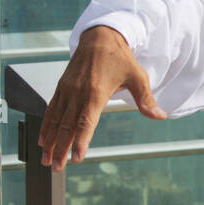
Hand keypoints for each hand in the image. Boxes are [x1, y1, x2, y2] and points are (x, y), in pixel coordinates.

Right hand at [38, 25, 165, 170]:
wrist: (100, 36)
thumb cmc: (119, 57)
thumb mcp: (137, 77)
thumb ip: (146, 100)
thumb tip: (160, 116)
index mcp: (96, 92)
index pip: (87, 122)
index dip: (80, 141)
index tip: (76, 158)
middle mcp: (78, 93)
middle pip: (67, 126)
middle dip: (61, 149)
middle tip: (57, 167)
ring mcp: (67, 90)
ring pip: (56, 120)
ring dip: (50, 141)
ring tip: (46, 160)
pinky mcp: (61, 87)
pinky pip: (51, 110)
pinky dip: (45, 126)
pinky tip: (42, 140)